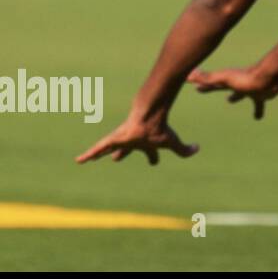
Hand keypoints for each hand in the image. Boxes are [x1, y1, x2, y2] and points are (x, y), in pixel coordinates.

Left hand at [76, 115, 198, 164]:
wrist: (147, 116)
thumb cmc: (158, 129)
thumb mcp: (172, 142)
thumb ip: (184, 149)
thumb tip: (197, 149)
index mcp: (147, 143)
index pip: (150, 152)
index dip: (152, 158)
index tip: (154, 162)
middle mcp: (132, 141)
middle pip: (125, 149)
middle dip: (121, 154)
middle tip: (115, 159)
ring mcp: (121, 139)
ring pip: (108, 148)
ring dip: (98, 154)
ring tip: (86, 159)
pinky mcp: (112, 139)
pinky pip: (98, 148)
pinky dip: (89, 155)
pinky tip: (79, 161)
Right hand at [187, 65, 277, 119]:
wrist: (270, 77)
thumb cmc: (246, 78)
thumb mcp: (224, 79)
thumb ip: (207, 78)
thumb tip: (187, 75)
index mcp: (227, 81)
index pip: (210, 82)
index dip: (200, 82)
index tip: (189, 81)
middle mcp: (236, 84)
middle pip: (221, 86)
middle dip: (212, 87)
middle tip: (202, 88)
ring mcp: (248, 89)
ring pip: (239, 94)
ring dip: (235, 97)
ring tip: (230, 100)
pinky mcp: (260, 96)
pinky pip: (258, 105)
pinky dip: (258, 110)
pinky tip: (258, 118)